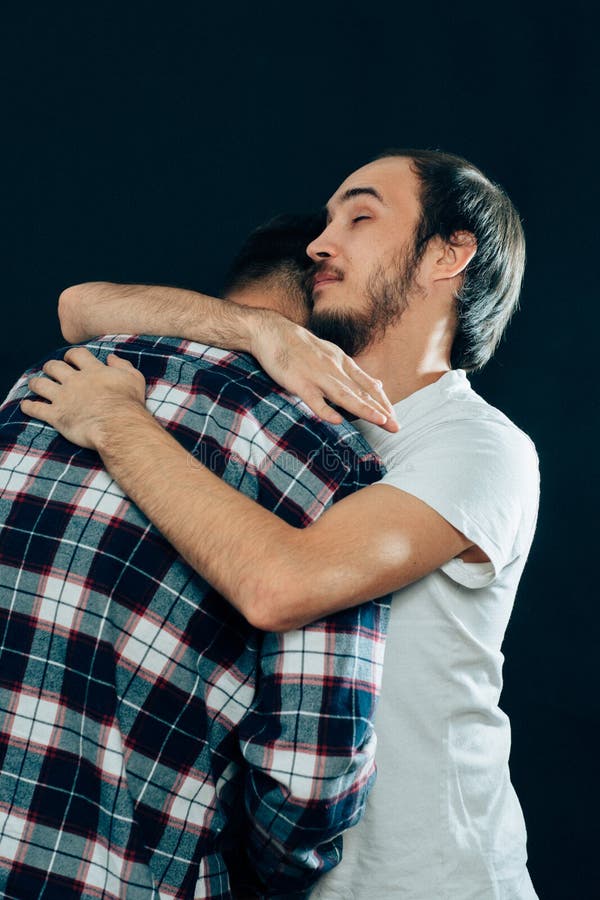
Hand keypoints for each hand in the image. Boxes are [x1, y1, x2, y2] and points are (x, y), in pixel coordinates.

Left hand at [21, 348, 146, 448]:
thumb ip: (122, 365)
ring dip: (35, 383)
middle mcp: (75, 381)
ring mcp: (64, 397)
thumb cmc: (129, 404)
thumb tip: (111, 357)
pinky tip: (26, 406)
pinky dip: (29, 406)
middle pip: (54, 367)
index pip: (76, 355)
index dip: (71, 355)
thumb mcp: (134, 378)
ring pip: (40, 384)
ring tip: (34, 384)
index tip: (69, 359)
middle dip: (51, 367)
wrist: (119, 425)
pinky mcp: (57, 415)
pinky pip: (36, 408)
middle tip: (51, 370)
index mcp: (93, 370)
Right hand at [249, 310, 398, 431]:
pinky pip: (314, 399)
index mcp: (342, 363)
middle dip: (380, 410)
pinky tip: (337, 421)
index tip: (394, 416)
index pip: (367, 385)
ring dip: (363, 409)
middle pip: (360, 393)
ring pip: (344, 396)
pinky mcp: (299, 382)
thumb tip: (378, 384)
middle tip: (396, 426)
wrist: (272, 332)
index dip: (381, 401)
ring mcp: (317, 376)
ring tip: (380, 421)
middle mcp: (334, 369)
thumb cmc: (301, 346)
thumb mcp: (332, 354)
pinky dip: (325, 410)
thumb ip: (354, 372)